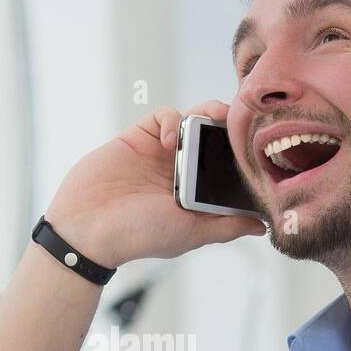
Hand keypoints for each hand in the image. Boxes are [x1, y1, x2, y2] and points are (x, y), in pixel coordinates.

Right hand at [44, 101, 267, 267]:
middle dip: (231, 127)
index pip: (228, 167)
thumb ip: (226, 226)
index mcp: (196, 194)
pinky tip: (169, 140)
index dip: (243, 156)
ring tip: (217, 116)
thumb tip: (263, 227)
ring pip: (194, 120)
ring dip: (208, 114)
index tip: (259, 149)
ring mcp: (159, 153)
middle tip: (243, 123)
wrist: (87, 228)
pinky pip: (164, 116)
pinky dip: (172, 121)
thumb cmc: (138, 236)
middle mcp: (180, 171)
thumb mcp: (191, 232)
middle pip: (215, 138)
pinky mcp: (138, 137)